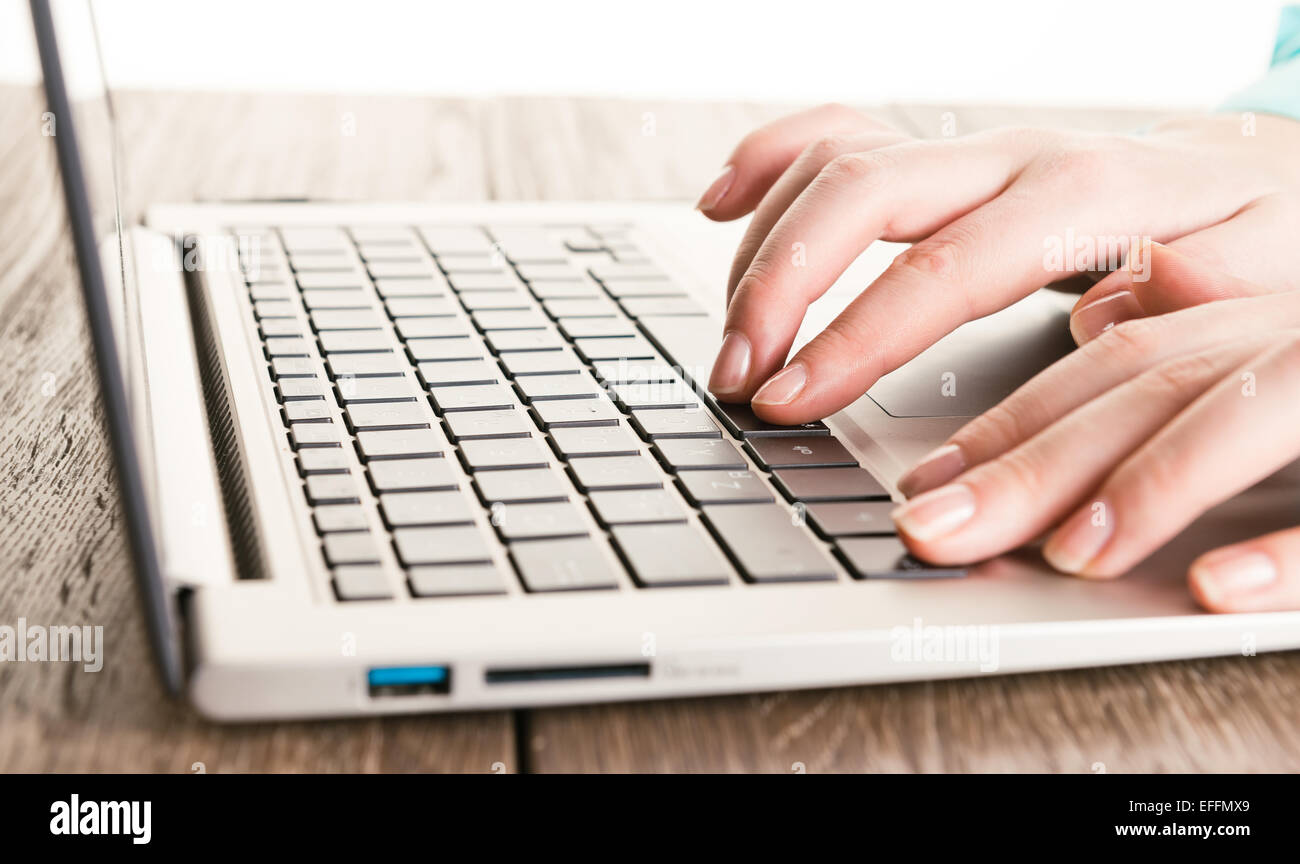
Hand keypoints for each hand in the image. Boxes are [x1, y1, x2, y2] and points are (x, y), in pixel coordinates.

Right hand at [699, 104, 1299, 423]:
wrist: (1264, 173)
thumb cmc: (1265, 237)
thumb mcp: (1276, 271)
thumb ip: (1210, 282)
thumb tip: (1114, 301)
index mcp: (1087, 195)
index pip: (944, 268)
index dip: (854, 336)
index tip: (791, 398)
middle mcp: (1013, 157)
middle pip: (862, 191)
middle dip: (781, 286)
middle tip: (737, 374)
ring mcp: (972, 151)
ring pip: (837, 160)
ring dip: (763, 245)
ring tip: (730, 332)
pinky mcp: (947, 158)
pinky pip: (841, 134)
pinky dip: (771, 162)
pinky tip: (723, 201)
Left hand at [891, 244, 1299, 612]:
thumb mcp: (1287, 321)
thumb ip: (1201, 319)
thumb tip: (1098, 313)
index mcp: (1251, 309)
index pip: (1110, 358)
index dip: (1010, 420)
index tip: (920, 485)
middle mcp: (1287, 326)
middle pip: (1143, 384)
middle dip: (1030, 462)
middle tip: (928, 529)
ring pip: (1237, 415)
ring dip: (1144, 488)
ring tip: (1064, 555)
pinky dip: (1287, 552)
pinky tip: (1216, 588)